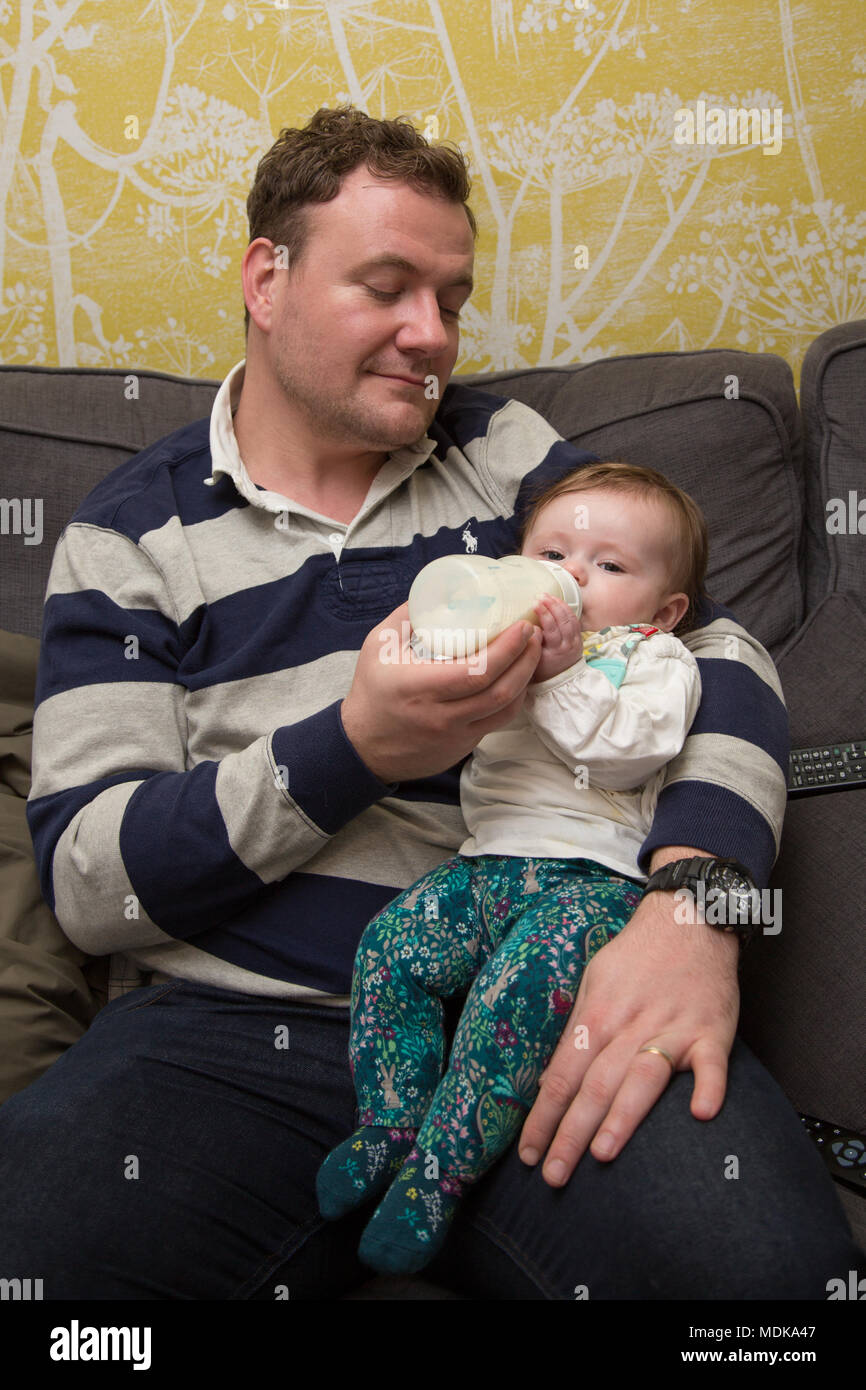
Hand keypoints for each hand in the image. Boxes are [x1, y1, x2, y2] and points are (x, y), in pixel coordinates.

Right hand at [341, 601, 542, 782]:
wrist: (363, 746)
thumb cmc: (371, 692)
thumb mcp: (377, 647)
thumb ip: (407, 616)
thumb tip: (438, 591)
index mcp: (421, 686)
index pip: (478, 670)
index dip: (508, 648)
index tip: (522, 626)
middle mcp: (442, 715)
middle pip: (500, 690)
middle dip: (526, 659)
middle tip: (534, 634)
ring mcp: (455, 735)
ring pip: (505, 709)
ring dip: (525, 680)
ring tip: (531, 654)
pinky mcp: (462, 747)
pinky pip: (497, 722)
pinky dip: (512, 699)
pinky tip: (516, 680)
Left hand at [518, 852, 738, 1184]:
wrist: (687, 919)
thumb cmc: (635, 957)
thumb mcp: (592, 983)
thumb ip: (577, 1032)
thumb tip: (551, 1084)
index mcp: (597, 1015)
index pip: (562, 1075)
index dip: (543, 1118)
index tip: (528, 1156)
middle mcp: (630, 1024)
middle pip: (595, 1085)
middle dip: (571, 1133)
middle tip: (554, 1176)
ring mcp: (673, 1028)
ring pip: (643, 1077)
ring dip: (623, 1116)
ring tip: (602, 1154)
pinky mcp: (713, 1030)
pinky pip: (711, 1063)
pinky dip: (708, 1086)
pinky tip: (700, 1113)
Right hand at [529, 594, 582, 682]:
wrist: (560, 679)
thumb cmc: (542, 669)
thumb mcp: (533, 660)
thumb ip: (531, 644)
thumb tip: (526, 627)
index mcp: (556, 651)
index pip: (552, 628)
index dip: (544, 614)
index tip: (534, 603)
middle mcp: (568, 644)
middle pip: (563, 620)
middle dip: (552, 605)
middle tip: (540, 596)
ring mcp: (576, 640)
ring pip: (570, 618)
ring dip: (559, 604)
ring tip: (547, 596)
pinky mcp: (579, 636)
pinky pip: (575, 619)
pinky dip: (566, 608)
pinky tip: (557, 601)